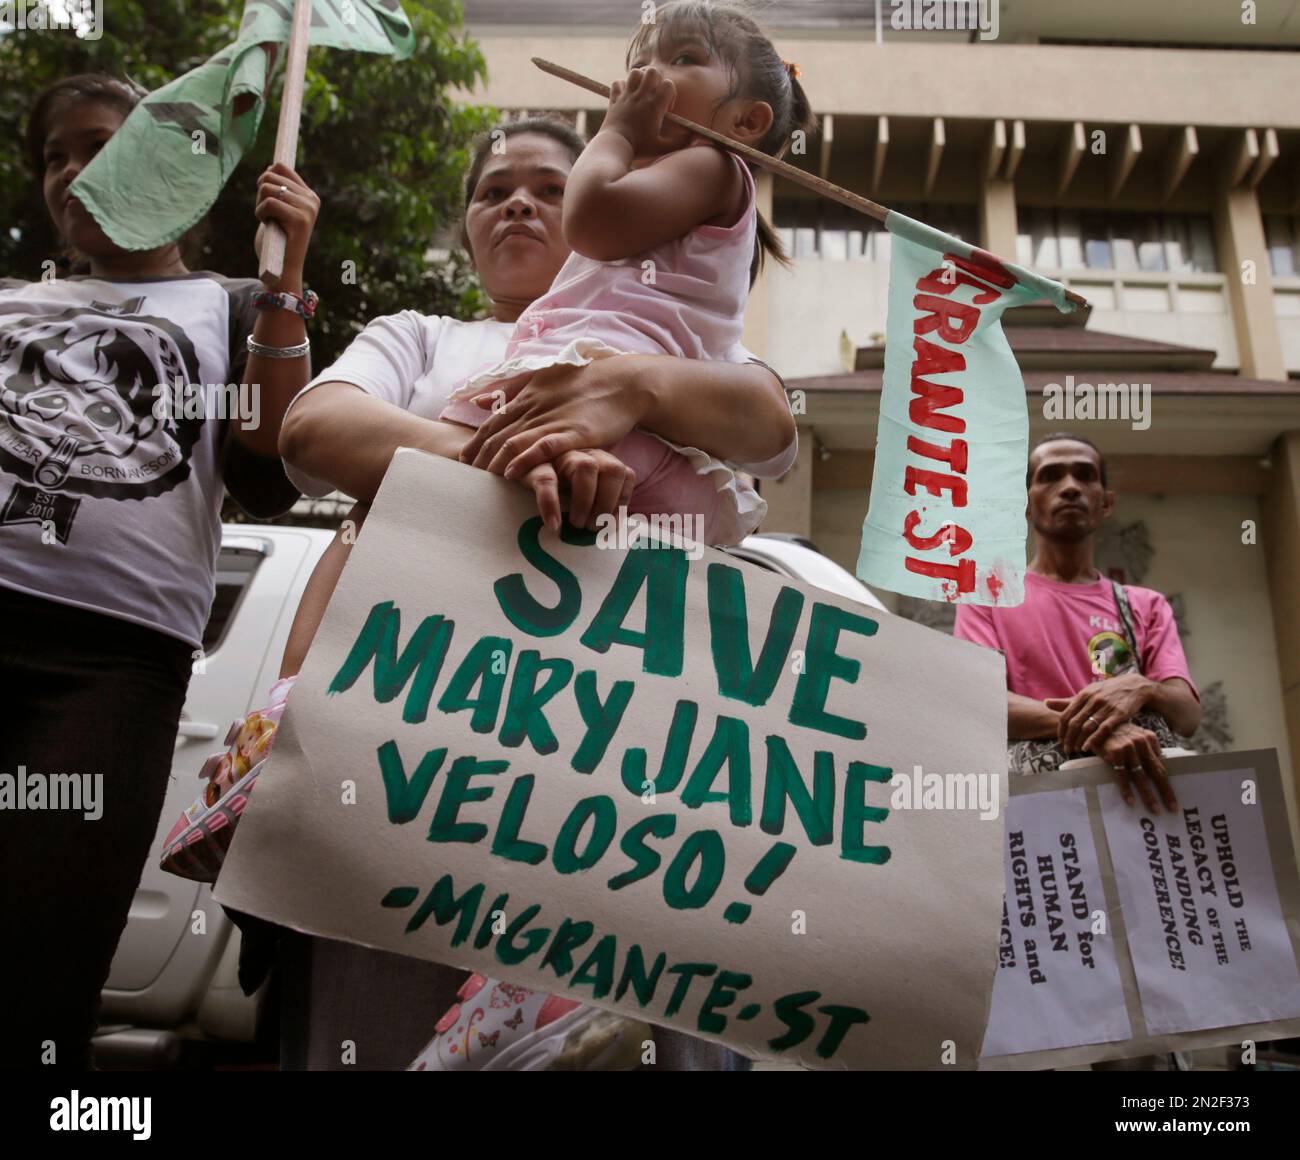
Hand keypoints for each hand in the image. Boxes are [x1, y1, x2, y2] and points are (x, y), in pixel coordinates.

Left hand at [254, 162, 320, 289]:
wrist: (281, 269)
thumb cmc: (276, 240)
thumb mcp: (279, 209)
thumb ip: (279, 189)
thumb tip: (271, 167)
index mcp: (310, 195)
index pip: (281, 166)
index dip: (265, 177)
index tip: (264, 196)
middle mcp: (312, 200)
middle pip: (270, 175)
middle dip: (260, 194)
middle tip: (267, 214)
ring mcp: (308, 209)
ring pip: (268, 187)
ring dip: (260, 204)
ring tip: (268, 220)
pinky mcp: (300, 219)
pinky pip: (269, 203)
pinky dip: (260, 213)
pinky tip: (267, 224)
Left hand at [460, 357, 651, 475]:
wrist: (623, 383)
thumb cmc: (585, 383)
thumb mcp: (542, 382)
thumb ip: (510, 392)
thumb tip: (477, 401)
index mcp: (527, 396)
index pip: (492, 422)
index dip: (475, 442)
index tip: (462, 461)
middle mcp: (535, 407)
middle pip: (497, 436)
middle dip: (480, 459)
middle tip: (466, 480)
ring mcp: (553, 419)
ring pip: (514, 442)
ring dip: (495, 463)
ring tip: (481, 482)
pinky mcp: (574, 431)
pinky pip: (544, 446)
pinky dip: (525, 459)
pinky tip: (512, 474)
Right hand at [518, 448, 635, 532]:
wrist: (510, 474)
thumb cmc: (551, 492)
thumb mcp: (578, 496)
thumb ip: (596, 506)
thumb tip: (611, 533)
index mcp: (599, 460)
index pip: (625, 474)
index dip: (622, 500)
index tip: (610, 524)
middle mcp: (584, 454)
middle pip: (613, 468)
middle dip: (608, 502)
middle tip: (593, 528)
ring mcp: (560, 457)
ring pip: (585, 467)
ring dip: (586, 500)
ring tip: (576, 525)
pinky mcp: (534, 464)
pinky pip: (546, 480)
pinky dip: (551, 505)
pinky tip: (553, 525)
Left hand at [601, 66, 677, 155]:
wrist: (615, 146)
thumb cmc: (640, 148)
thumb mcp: (662, 147)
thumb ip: (679, 142)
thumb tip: (693, 137)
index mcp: (655, 104)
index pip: (669, 84)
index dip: (671, 93)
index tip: (666, 109)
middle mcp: (641, 95)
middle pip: (653, 71)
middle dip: (656, 80)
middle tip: (654, 95)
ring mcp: (627, 95)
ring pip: (634, 72)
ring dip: (639, 79)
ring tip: (640, 93)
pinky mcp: (614, 99)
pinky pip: (617, 83)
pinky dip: (621, 86)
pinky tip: (625, 97)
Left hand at [1046, 673, 1155, 753]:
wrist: (1134, 686)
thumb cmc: (1106, 692)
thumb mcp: (1087, 694)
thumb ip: (1067, 701)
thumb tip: (1045, 702)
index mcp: (1082, 695)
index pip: (1066, 715)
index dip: (1061, 730)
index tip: (1060, 741)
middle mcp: (1092, 700)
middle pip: (1074, 723)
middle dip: (1068, 738)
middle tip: (1066, 749)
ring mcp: (1106, 707)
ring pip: (1087, 727)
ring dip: (1079, 741)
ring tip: (1075, 750)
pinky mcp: (1118, 714)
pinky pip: (1103, 729)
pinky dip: (1093, 740)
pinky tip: (1087, 748)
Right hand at [1094, 722, 1177, 812]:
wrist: (1094, 723)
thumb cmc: (1115, 733)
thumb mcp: (1134, 735)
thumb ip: (1146, 749)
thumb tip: (1157, 769)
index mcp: (1150, 739)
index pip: (1162, 765)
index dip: (1168, 783)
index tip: (1173, 798)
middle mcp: (1142, 743)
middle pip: (1157, 772)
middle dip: (1165, 792)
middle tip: (1172, 808)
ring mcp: (1129, 748)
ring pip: (1141, 777)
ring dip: (1148, 795)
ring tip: (1155, 809)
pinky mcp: (1115, 753)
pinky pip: (1122, 776)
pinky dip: (1126, 790)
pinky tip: (1131, 802)